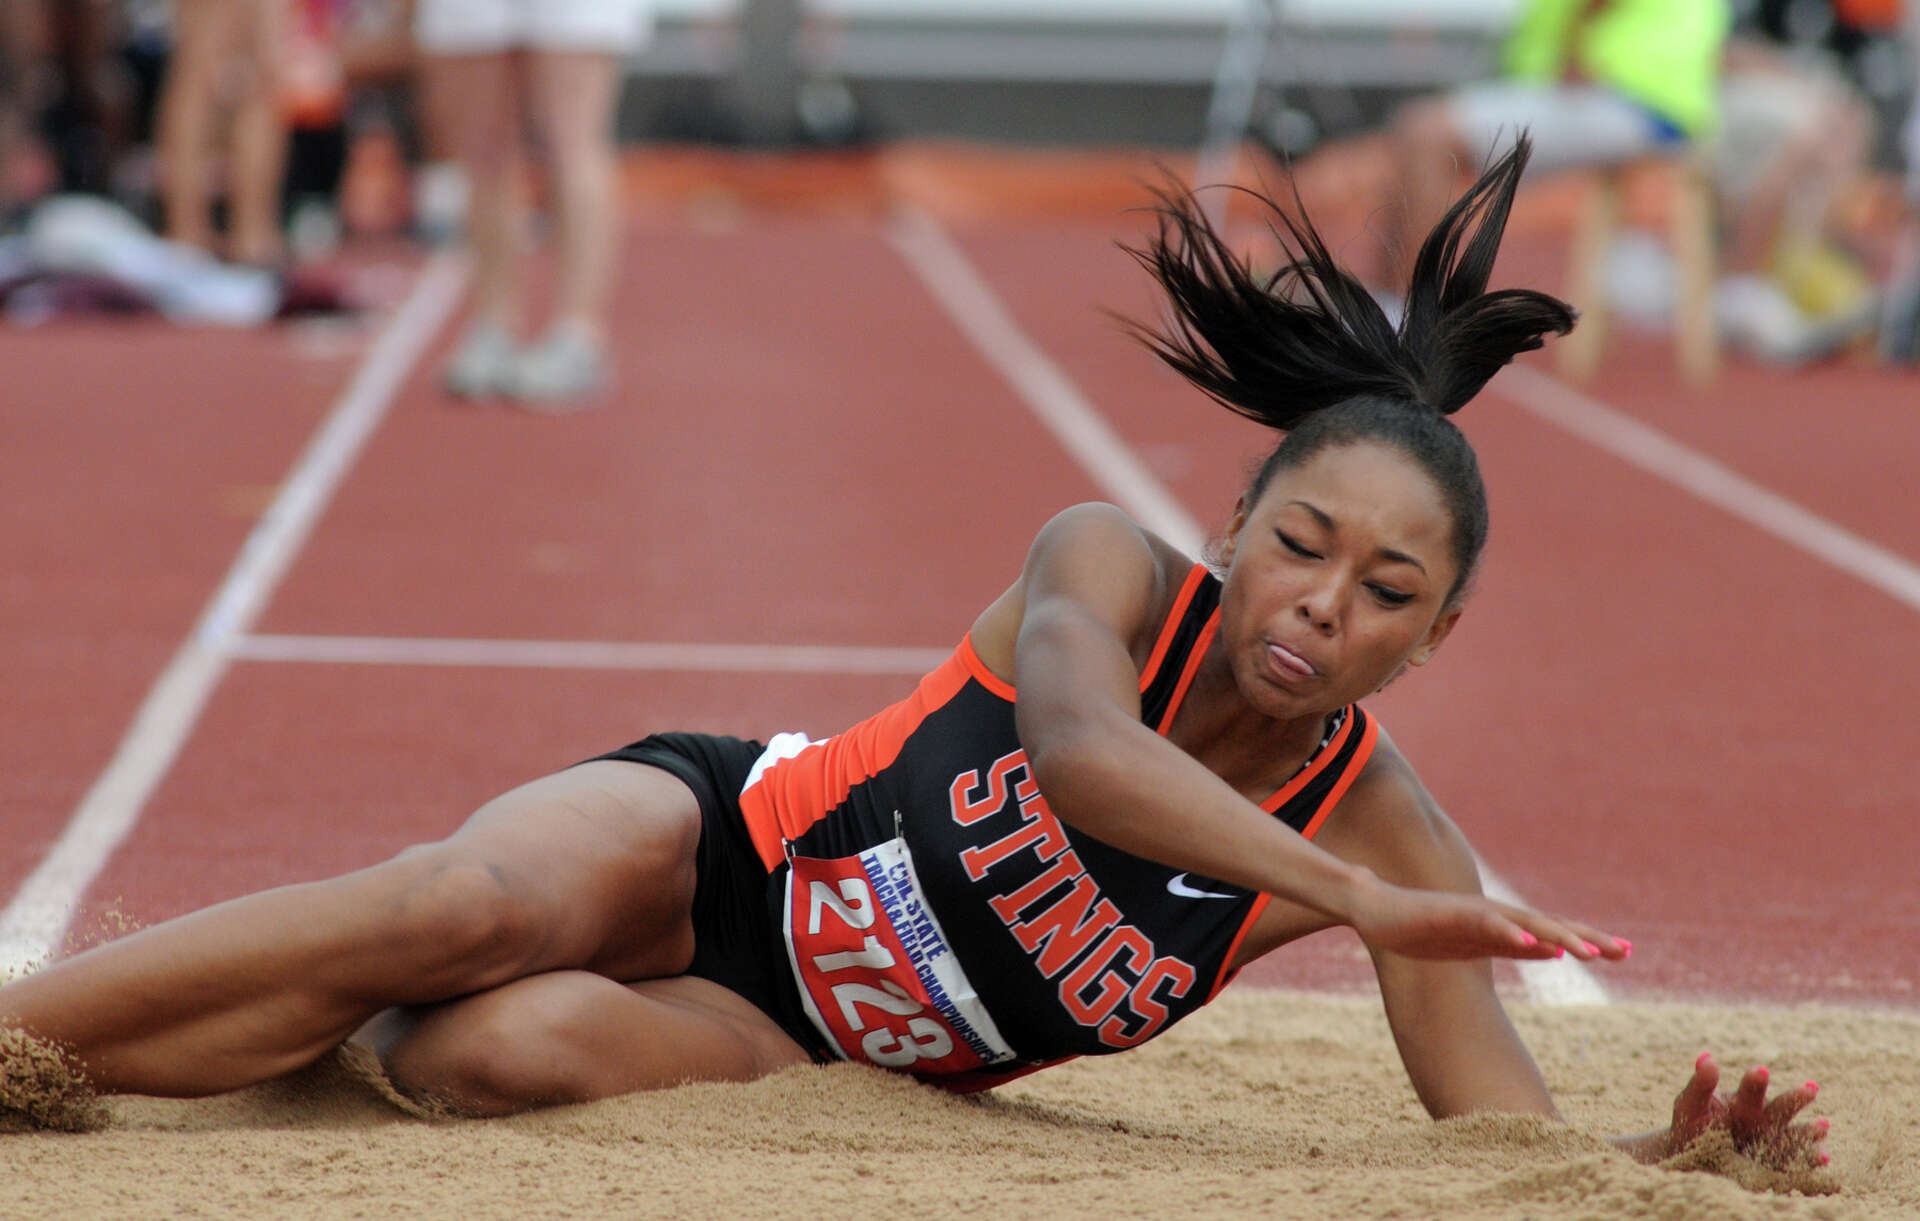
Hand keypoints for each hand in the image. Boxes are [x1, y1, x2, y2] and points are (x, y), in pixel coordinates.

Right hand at [1344, 872, 1628, 962]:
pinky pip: (1487, 923)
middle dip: (1590, 938)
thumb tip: (1552, 952)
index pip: (1556, 933)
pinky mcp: (1452, 912)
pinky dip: (1511, 933)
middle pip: (1552, 925)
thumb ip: (1514, 946)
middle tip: (1627, 952)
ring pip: (1527, 923)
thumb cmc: (1423, 927)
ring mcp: (1476, 912)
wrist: (1376, 907)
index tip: (1626, 952)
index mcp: (1505, 927)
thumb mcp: (1476, 944)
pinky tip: (1533, 945)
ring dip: (1560, 936)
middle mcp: (1497, 915)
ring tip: (1591, 953)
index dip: (1590, 941)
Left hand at [1661, 1053, 1828, 1166]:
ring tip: (1822, 1126)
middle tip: (1810, 1088)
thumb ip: (1700, 1085)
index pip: (1752, 1088)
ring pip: (1795, 1137)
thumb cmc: (1693, 1123)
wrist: (1690, 1158)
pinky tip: (1822, 1160)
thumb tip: (1705, 1057)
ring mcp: (1772, 1145)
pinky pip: (1795, 1167)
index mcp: (1744, 1102)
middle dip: (1795, 1099)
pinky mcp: (1776, 1170)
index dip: (1756, 1081)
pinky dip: (1808, 1164)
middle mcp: (1765, 1121)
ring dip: (1809, 1132)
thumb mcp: (1691, 1104)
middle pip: (1782, 1108)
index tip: (1760, 1070)